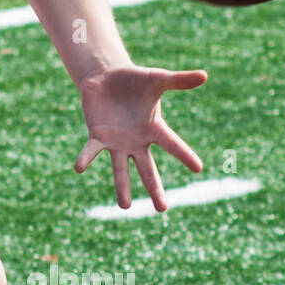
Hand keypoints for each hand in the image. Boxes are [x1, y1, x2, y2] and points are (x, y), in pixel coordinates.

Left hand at [74, 64, 206, 210]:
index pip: (172, 145)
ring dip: (122, 187)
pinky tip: (79, 167)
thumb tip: (205, 75)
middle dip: (154, 189)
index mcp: (154, 130)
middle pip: (148, 170)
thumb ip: (180, 81)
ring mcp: (117, 143)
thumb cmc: (136, 81)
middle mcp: (137, 142)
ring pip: (121, 169)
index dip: (184, 155)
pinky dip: (86, 158)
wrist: (107, 78)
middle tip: (163, 209)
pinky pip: (92, 151)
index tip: (198, 168)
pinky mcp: (98, 137)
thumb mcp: (158, 79)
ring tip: (125, 207)